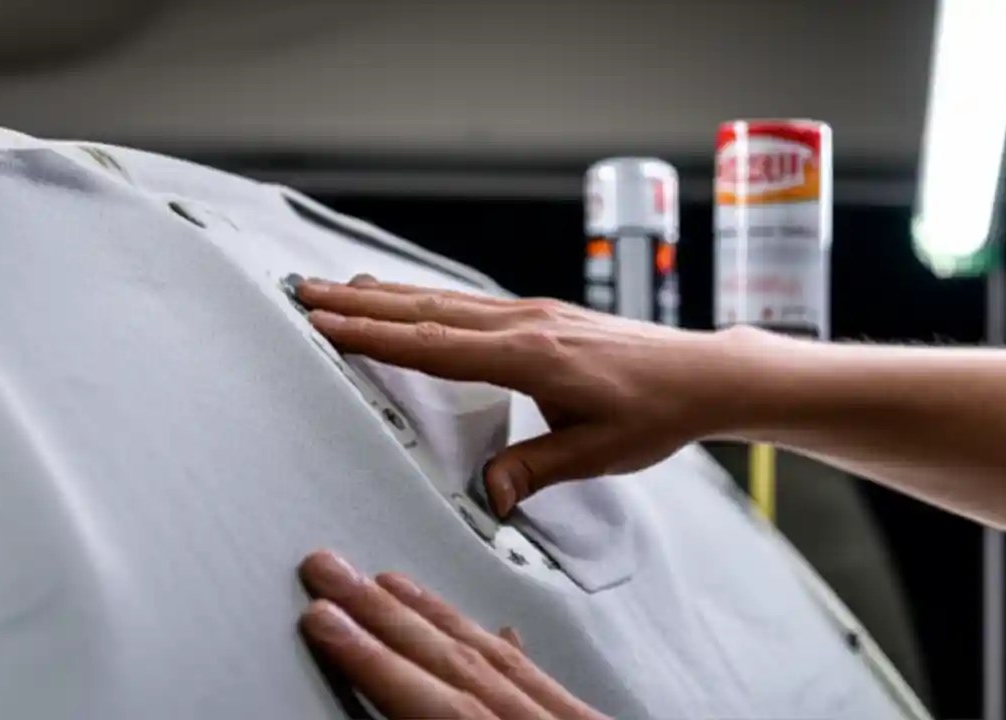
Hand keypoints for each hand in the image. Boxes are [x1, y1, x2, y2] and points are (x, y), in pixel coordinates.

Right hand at [297, 277, 745, 515]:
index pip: (434, 346)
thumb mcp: (596, 453)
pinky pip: (466, 302)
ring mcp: (530, 313)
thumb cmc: (654, 413)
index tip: (325, 324)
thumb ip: (534, 469)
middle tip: (303, 291)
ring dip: (384, 295)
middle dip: (359, 302)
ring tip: (335, 287)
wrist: (702, 373)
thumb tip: (486, 496)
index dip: (375, 336)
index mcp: (531, 356)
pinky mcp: (539, 315)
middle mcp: (523, 324)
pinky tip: (405, 298)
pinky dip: (423, 298)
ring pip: (442, 299)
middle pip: (425, 310)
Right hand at [297, 550, 609, 719]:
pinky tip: (491, 627)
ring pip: (501, 660)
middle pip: (461, 665)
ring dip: (436, 618)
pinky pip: (545, 679)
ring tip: (385, 581)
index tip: (324, 618)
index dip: (374, 660)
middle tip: (331, 570)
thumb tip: (386, 701)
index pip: (438, 703)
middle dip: (388, 617)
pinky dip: (505, 651)